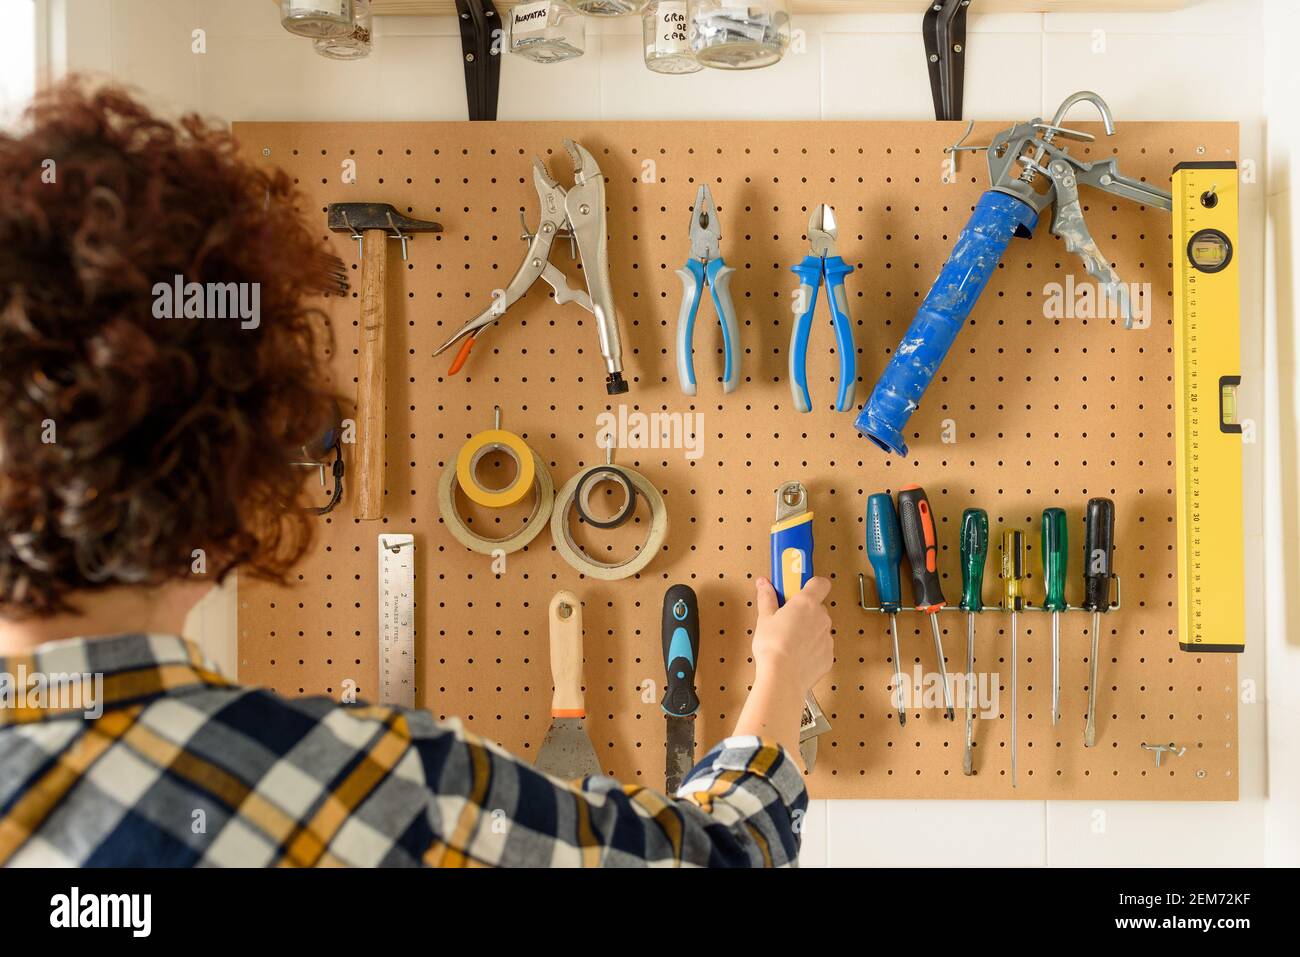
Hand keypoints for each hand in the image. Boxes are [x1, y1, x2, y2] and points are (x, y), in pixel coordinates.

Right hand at [731, 576, 833, 758]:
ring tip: (790, 641)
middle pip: (818, 607)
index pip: (820, 583)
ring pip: (820, 627)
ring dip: (810, 630)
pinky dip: (812, 649)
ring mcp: (828, 637)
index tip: (800, 587)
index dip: (812, 584)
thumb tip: (763, 583)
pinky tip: (797, 656)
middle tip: (788, 619)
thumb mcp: (764, 619)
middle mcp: (822, 618)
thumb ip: (767, 597)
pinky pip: (822, 647)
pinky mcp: (829, 656)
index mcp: (806, 603)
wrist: (782, 677)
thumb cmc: (773, 646)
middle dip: (805, 611)